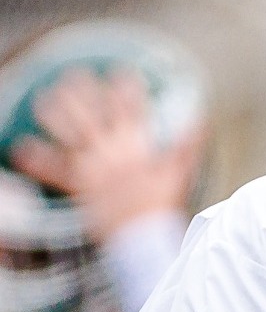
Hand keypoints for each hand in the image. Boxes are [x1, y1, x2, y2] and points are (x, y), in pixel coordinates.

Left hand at [8, 67, 202, 240]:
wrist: (145, 239)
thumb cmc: (164, 208)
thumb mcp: (180, 175)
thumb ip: (187, 146)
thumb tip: (201, 121)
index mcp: (137, 150)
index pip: (133, 113)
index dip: (129, 90)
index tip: (123, 71)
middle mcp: (112, 155)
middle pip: (94, 117)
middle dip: (84, 94)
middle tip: (73, 74)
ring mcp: (94, 170)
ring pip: (71, 137)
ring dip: (56, 117)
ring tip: (43, 99)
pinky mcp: (80, 188)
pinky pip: (55, 172)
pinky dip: (36, 161)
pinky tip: (19, 149)